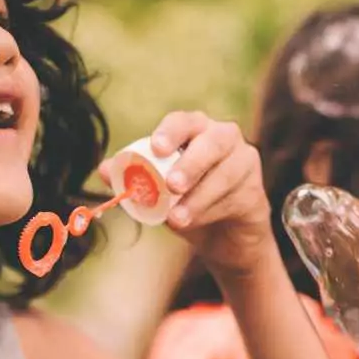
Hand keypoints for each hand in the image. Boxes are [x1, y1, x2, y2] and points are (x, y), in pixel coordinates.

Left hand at [125, 111, 272, 278]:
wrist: (224, 237)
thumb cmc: (187, 203)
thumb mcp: (157, 192)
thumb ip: (133, 179)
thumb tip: (103, 170)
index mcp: (197, 130)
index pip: (184, 121)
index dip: (170, 132)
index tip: (155, 148)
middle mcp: (225, 139)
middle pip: (213, 141)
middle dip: (192, 163)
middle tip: (173, 185)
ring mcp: (245, 163)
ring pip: (226, 174)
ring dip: (199, 198)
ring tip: (177, 219)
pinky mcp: (255, 191)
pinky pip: (235, 198)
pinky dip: (212, 212)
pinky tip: (197, 222)